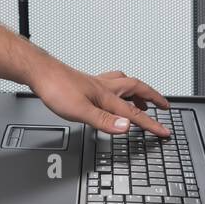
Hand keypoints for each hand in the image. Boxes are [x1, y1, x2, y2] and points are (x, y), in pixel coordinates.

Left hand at [26, 63, 171, 135]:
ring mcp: (96, 84)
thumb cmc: (56, 89)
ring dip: (138, 91)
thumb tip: (127, 127)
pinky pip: (111, 82)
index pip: (134, 113)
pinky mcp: (87, 83)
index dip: (152, 124)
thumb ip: (104, 120)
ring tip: (144, 100)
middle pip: (137, 89)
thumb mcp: (80, 111)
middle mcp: (104, 88)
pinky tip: (113, 91)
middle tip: (164, 105)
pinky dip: (120, 87)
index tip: (165, 131)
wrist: (40, 73)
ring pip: (125, 83)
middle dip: (153, 98)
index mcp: (106, 97)